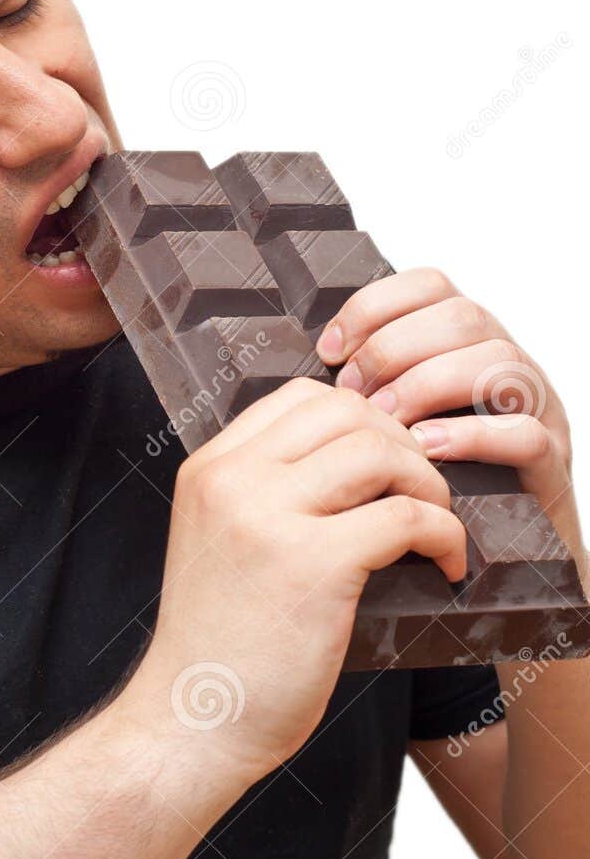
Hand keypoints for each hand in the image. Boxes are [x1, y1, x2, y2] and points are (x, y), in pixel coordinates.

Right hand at [120, 378, 465, 797]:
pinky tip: (445, 564)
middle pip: (347, 412)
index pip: (302, 396)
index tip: (387, 463)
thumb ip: (266, 494)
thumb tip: (359, 461)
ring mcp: (269, 517)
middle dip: (402, 445)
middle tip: (422, 493)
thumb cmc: (218, 645)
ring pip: (380, 452)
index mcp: (210, 469)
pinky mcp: (313, 564)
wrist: (190, 722)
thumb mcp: (221, 541)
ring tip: (436, 525)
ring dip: (428, 485)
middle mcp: (233, 479)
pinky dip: (444, 535)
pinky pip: (405, 517)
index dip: (361, 419)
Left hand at [316, 268, 581, 552]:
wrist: (495, 571)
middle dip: (395, 348)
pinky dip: (473, 436)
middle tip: (352, 393)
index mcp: (466, 348)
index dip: (376, 306)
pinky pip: (527, 433)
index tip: (330, 350)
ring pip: (498, 361)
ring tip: (386, 423)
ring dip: (429, 385)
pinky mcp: (551, 469)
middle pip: (462, 316)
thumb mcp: (397, 424)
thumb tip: (308, 364)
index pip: (431, 288)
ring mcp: (537, 414)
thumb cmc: (428, 490)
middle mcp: (507, 369)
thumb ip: (368, 386)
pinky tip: (426, 449)